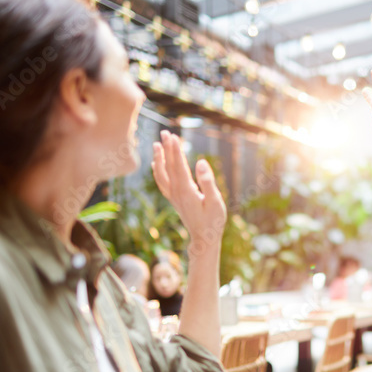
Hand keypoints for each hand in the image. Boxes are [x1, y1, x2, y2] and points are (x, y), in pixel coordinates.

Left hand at [152, 131, 226, 245]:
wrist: (204, 239)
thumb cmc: (213, 221)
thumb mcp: (216, 202)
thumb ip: (208, 182)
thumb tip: (200, 162)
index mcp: (186, 191)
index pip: (178, 166)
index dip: (175, 150)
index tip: (173, 136)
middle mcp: (177, 192)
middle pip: (168, 166)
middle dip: (167, 149)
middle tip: (165, 132)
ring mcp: (174, 196)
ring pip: (161, 174)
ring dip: (159, 158)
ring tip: (157, 144)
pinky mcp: (175, 199)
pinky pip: (162, 183)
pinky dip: (157, 172)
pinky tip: (156, 164)